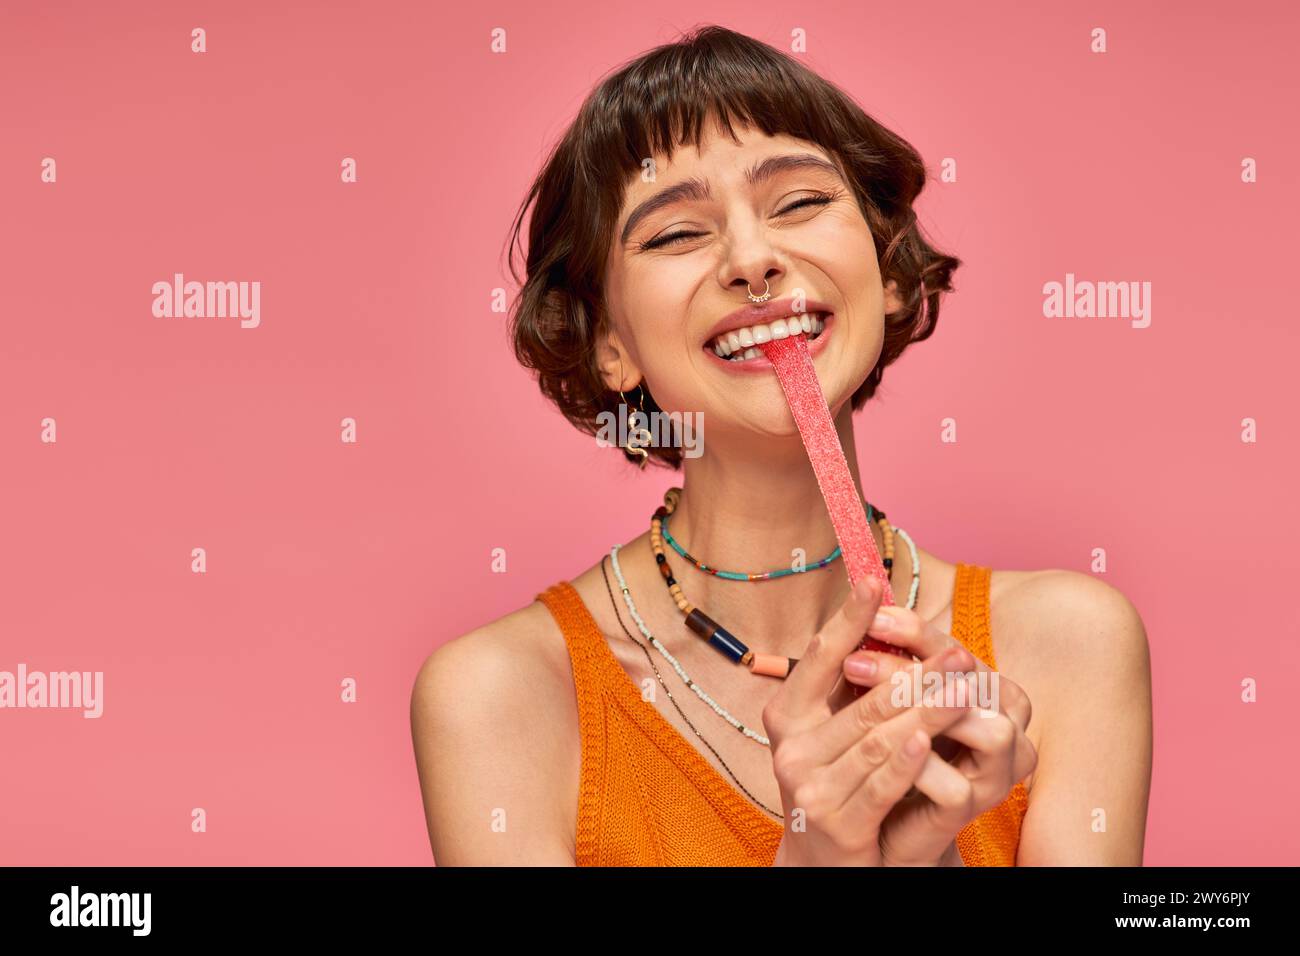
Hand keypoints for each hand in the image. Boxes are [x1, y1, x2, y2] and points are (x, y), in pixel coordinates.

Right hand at [766, 575, 976, 866]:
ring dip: (924, 710)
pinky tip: (928, 740)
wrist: (829, 866)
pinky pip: (877, 784)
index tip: (873, 581)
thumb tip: (882, 616)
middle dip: (913, 671)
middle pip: (859, 698)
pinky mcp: (834, 823)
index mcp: (788, 713)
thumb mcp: (840, 732)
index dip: (847, 618)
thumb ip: (855, 687)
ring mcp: (808, 786)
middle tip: (958, 650)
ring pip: (875, 739)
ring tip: (963, 689)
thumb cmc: (844, 784)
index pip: (818, 656)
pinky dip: (904, 760)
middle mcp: (790, 747)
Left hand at [840, 602, 1037, 865]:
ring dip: (913, 702)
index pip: (958, 651)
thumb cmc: (893, 750)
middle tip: (855, 655)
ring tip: (859, 681)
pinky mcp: (975, 807)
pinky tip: (880, 748)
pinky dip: (917, 763)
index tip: (873, 608)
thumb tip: (865, 594)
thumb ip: (890, 654)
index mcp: (994, 693)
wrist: (888, 824)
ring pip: (968, 721)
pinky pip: (952, 782)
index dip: (917, 631)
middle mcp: (1009, 725)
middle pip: (965, 680)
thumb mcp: (890, 696)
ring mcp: (997, 769)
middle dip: (907, 665)